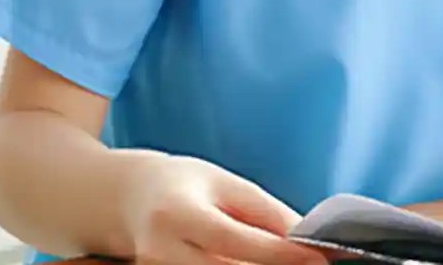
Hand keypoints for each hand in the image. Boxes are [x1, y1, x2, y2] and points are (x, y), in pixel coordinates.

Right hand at [118, 153, 325, 264]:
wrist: (124, 200)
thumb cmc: (183, 185)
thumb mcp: (227, 184)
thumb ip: (267, 213)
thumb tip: (307, 240)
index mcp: (178, 214)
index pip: (235, 241)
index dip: (279, 254)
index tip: (318, 258)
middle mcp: (160, 252)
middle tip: (310, 264)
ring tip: (285, 261)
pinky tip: (256, 263)